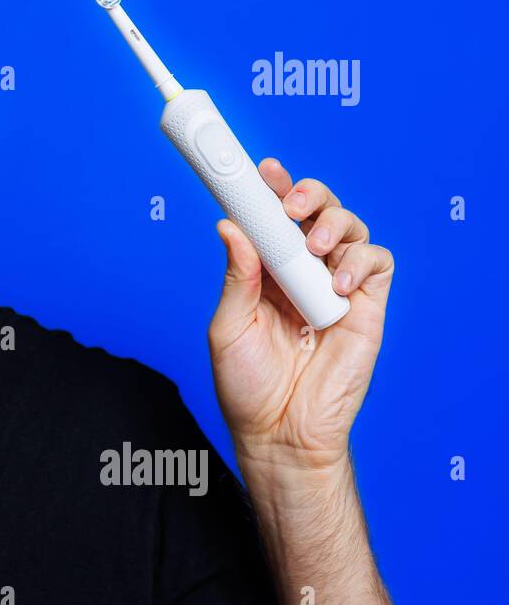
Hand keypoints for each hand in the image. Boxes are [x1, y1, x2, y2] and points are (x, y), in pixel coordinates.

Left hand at [208, 158, 394, 472]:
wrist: (280, 434)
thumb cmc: (248, 385)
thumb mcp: (229, 326)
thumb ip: (236, 277)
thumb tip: (229, 227)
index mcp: (265, 272)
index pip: (273, 219)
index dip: (272, 190)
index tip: (262, 171)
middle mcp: (302, 272)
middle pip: (316, 211)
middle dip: (307, 194)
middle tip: (290, 202)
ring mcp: (336, 287)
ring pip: (350, 229)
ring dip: (332, 224)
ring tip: (311, 248)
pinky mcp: (367, 307)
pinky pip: (376, 264)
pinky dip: (359, 261)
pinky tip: (334, 284)